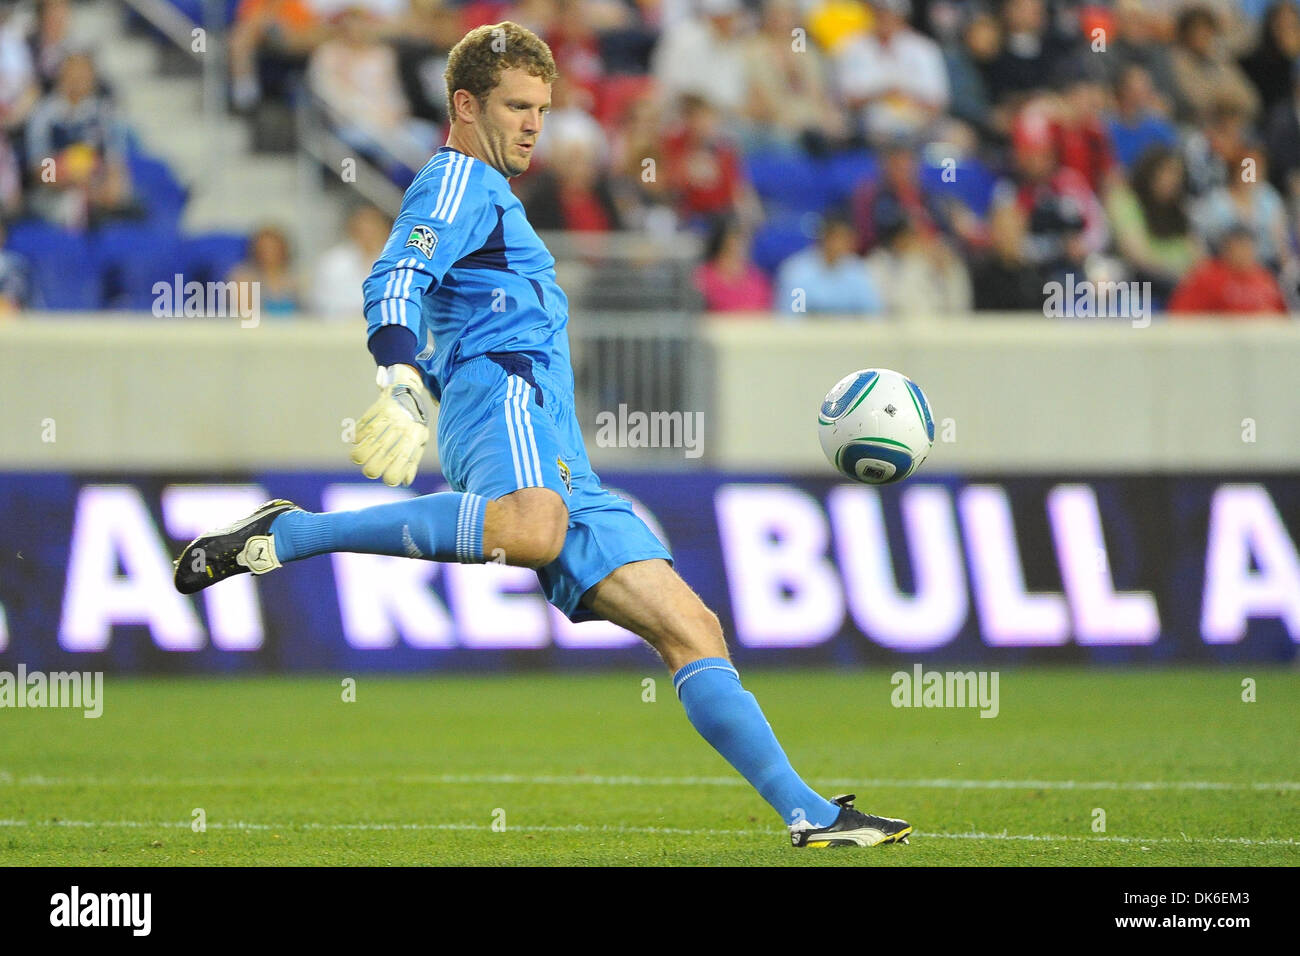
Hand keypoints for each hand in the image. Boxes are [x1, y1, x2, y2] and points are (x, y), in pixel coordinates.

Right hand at [350, 364, 433, 486]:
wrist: (410, 393)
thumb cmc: (414, 424)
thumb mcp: (420, 440)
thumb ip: (413, 460)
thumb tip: (405, 480)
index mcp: (416, 435)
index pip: (404, 456)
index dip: (395, 471)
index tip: (387, 481)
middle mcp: (404, 424)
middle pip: (386, 448)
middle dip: (375, 464)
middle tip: (368, 473)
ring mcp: (392, 414)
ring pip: (373, 435)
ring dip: (363, 449)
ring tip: (356, 459)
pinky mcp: (380, 406)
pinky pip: (367, 420)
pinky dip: (359, 431)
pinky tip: (355, 441)